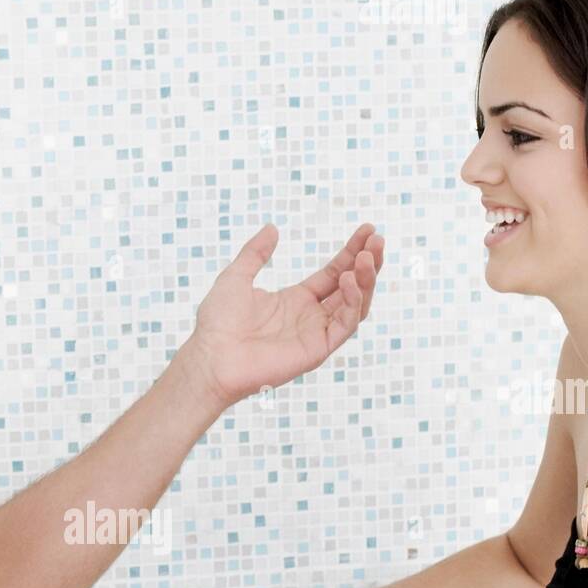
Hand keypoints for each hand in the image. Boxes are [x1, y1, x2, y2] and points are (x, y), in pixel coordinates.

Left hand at [177, 221, 384, 409]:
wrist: (211, 357)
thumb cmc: (218, 324)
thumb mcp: (236, 277)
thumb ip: (255, 253)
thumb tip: (271, 229)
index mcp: (296, 300)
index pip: (334, 273)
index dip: (351, 252)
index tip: (367, 230)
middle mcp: (310, 317)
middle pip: (351, 287)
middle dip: (367, 263)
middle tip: (376, 240)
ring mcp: (316, 334)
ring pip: (355, 306)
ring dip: (366, 280)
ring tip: (367, 258)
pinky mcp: (317, 350)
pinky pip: (345, 325)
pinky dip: (353, 303)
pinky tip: (350, 281)